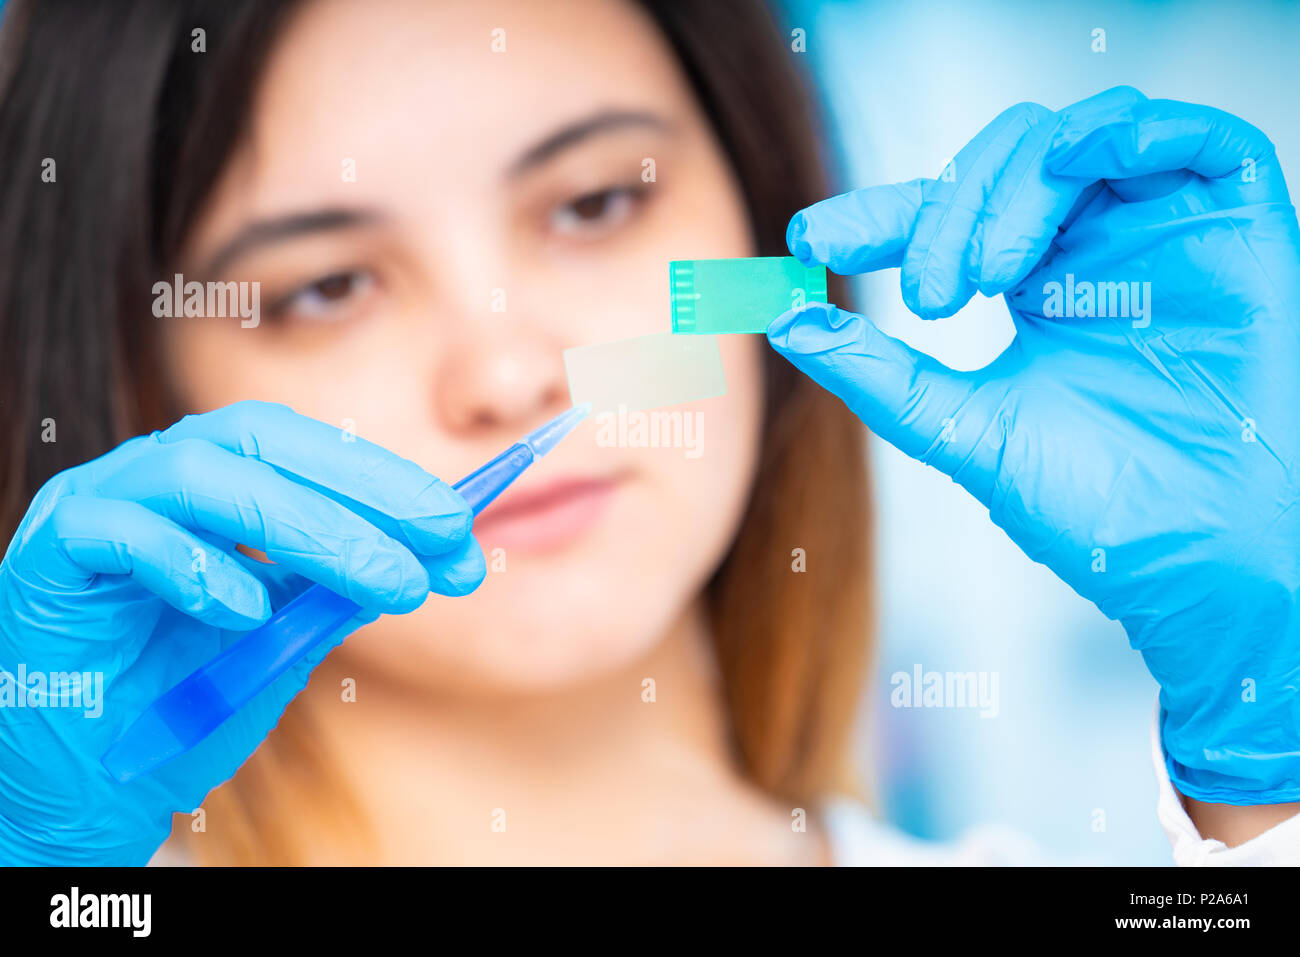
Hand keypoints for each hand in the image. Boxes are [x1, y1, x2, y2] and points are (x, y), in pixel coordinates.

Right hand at [0, 400, 483, 862]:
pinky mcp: (48, 555)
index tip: (461, 529)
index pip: (307, 452)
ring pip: (197, 475)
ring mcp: (96, 505)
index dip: (388, 481)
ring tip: (381, 584)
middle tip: (442, 540)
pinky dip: (190, 566)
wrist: (92, 779)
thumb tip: (439, 555)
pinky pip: (118, 533)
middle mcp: (157, 476)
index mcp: (215, 484)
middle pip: (260, 443)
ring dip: (304, 525)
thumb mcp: (287, 638)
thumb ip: (342, 590)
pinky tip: (245, 612)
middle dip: (362, 489)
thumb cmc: (188, 698)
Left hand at [767, 87, 1299, 803]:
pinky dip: (1135, 132)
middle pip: (1003, 167)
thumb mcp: (966, 430)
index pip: (943, 219)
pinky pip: (1203, 139)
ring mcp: (1163, 235)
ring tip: (986, 273)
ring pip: (1078, 142)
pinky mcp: (1238, 229)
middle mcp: (1093, 250)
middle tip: (930, 296)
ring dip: (1015, 186)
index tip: (809, 240)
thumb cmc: (1095, 509)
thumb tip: (787, 325)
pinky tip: (1075, 162)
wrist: (1198, 558)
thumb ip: (879, 375)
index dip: (875, 216)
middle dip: (946, 213)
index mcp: (1033, 288)